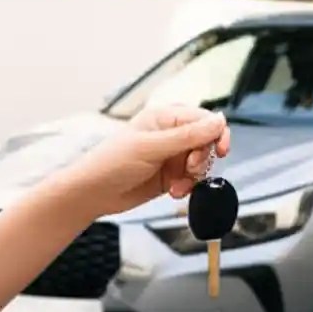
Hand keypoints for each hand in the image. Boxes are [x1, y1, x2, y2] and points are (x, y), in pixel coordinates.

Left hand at [57, 104, 231, 218]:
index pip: (204, 120)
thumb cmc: (111, 163)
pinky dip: (189, 187)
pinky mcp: (171, 176)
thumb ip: (188, 136)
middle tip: (191, 168)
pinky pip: (193, 180)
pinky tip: (175, 191)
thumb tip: (219, 122)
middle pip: (207, 142)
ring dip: (195, 176)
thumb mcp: (152, 147)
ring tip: (178, 185)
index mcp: (165, 118)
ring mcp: (172, 156)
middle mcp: (171, 135)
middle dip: (203, 158)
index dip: (216, 134)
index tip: (220, 150)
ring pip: (202, 163)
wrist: (92, 193)